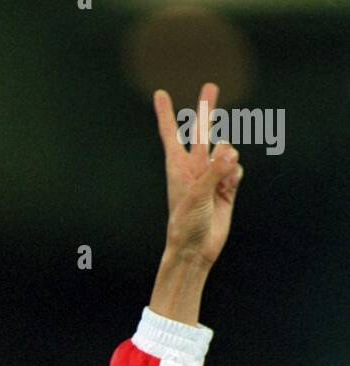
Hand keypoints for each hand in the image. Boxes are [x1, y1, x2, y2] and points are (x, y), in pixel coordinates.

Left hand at [153, 82, 243, 267]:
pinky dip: (236, 174)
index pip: (171, 134)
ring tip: (225, 174)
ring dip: (229, 158)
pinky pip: (236, 169)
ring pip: (226, 151)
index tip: (159, 94)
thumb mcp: (197, 195)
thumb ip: (214, 171)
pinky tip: (230, 186)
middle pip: (203, 132)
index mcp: (178, 167)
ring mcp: (211, 176)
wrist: (196, 250)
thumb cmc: (187, 224)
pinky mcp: (225, 188)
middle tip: (211, 86)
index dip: (166, 114)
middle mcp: (194, 168)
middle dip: (206, 110)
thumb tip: (231, 153)